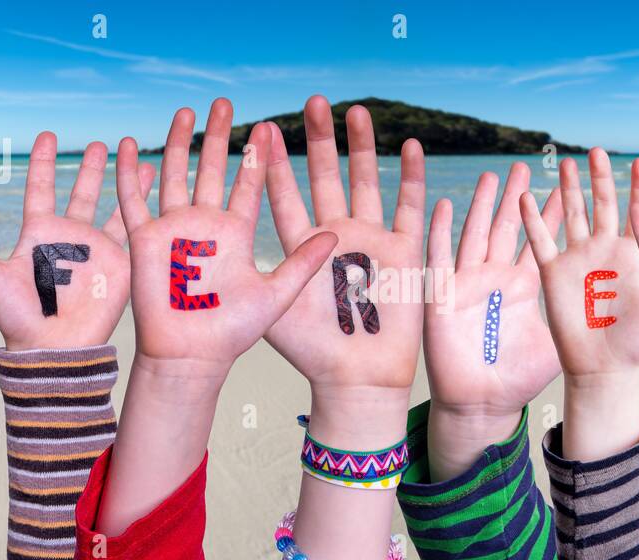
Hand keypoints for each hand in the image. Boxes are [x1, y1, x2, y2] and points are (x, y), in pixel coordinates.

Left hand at [0, 132, 153, 349]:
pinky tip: (153, 192)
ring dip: (125, 183)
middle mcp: (69, 237)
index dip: (44, 162)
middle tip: (103, 143)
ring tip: (138, 159)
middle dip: (92, 168)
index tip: (49, 136)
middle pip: (82, 192)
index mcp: (39, 234)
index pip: (41, 189)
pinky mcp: (118, 264)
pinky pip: (133, 231)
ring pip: (113, 207)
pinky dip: (143, 209)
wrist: (56, 350)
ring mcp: (96, 250)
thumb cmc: (20, 318)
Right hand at [114, 100, 337, 374]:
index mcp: (237, 233)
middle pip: (212, 169)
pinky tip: (128, 146)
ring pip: (175, 175)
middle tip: (225, 103)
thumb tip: (336, 234)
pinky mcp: (146, 240)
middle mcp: (206, 225)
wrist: (191, 357)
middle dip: (218, 136)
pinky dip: (130, 174)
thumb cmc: (233, 333)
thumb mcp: (277, 294)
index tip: (267, 125)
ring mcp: (174, 229)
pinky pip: (134, 201)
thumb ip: (303, 263)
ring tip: (185, 112)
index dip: (256, 155)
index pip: (248, 184)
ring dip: (178, 143)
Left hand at [263, 97, 425, 439]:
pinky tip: (409, 147)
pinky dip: (411, 178)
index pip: (284, 195)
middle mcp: (336, 235)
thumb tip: (226, 229)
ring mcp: (371, 239)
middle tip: (313, 102)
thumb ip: (258, 265)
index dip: (274, 163)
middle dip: (320, 140)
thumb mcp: (276, 306)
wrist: (358, 378)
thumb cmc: (313, 351)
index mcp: (301, 245)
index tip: (263, 128)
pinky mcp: (403, 251)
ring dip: (363, 148)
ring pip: (366, 182)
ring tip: (356, 112)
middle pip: (326, 177)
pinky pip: (409, 208)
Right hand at [422, 163, 561, 478]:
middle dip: (524, 194)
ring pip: (481, 232)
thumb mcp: (559, 341)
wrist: (481, 405)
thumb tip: (630, 298)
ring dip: (487, 204)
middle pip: (518, 224)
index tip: (583, 175)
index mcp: (534, 282)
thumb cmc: (519, 379)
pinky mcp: (448, 296)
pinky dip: (442, 232)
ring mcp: (474, 282)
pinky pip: (443, 258)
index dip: (566, 205)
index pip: (553, 235)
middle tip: (540, 162)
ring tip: (496, 176)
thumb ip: (581, 319)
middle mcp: (504, 275)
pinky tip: (445, 206)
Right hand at [520, 150, 638, 377]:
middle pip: (602, 203)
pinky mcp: (554, 274)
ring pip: (572, 214)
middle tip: (598, 151)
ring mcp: (578, 260)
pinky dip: (533, 220)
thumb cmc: (637, 340)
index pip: (637, 210)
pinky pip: (541, 241)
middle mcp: (604, 250)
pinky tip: (526, 197)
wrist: (604, 366)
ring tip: (567, 163)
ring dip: (569, 189)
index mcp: (634, 253)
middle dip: (600, 177)